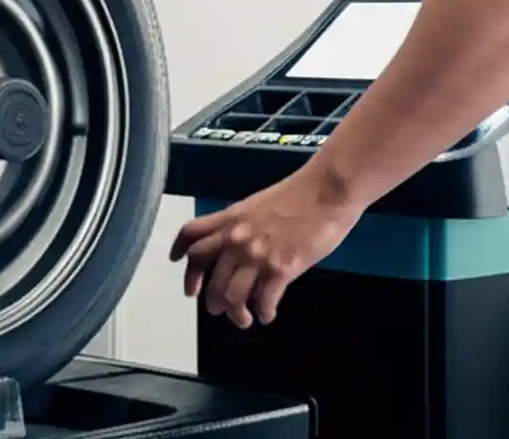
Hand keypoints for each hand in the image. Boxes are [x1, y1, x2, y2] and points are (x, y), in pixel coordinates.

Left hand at [169, 161, 361, 328]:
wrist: (326, 191)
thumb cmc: (300, 193)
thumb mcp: (258, 204)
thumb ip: (243, 225)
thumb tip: (239, 247)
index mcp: (230, 219)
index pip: (191, 237)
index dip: (181, 256)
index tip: (182, 271)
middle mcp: (236, 239)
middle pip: (208, 277)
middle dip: (209, 299)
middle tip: (215, 308)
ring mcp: (257, 256)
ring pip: (230, 296)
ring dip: (235, 313)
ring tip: (243, 319)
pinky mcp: (281, 269)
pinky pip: (263, 301)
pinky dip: (263, 313)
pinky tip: (268, 314)